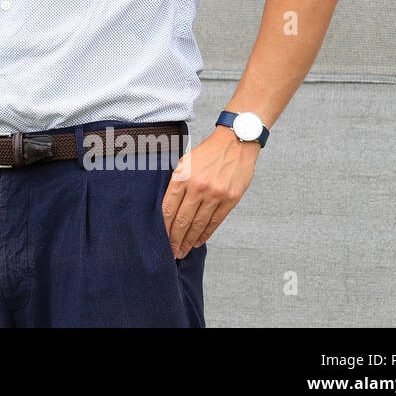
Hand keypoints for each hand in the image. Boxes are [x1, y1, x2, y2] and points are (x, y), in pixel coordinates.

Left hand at [161, 128, 259, 258]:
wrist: (236, 142)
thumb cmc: (207, 152)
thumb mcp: (185, 161)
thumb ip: (175, 182)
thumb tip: (164, 205)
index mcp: (182, 176)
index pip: (168, 209)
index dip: (163, 228)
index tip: (159, 240)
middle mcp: (198, 187)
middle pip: (182, 220)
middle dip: (174, 240)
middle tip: (170, 253)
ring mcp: (215, 194)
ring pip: (198, 224)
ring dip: (189, 241)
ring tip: (182, 251)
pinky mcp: (230, 199)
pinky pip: (215, 222)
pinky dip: (205, 234)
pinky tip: (198, 241)